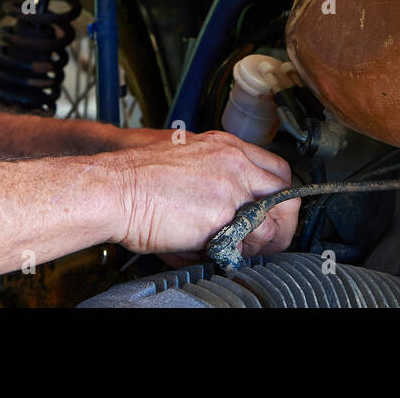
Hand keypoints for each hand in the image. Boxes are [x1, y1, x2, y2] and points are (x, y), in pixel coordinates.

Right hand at [110, 130, 298, 258]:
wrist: (114, 187)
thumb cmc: (137, 177)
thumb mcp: (186, 159)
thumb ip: (217, 177)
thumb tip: (235, 210)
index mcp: (226, 146)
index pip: (277, 170)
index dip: (278, 197)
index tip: (272, 213)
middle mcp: (234, 162)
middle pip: (285, 195)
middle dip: (281, 223)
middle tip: (267, 239)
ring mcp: (231, 187)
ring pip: (270, 223)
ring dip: (257, 242)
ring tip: (233, 248)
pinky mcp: (220, 214)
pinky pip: (245, 242)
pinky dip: (234, 253)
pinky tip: (213, 251)